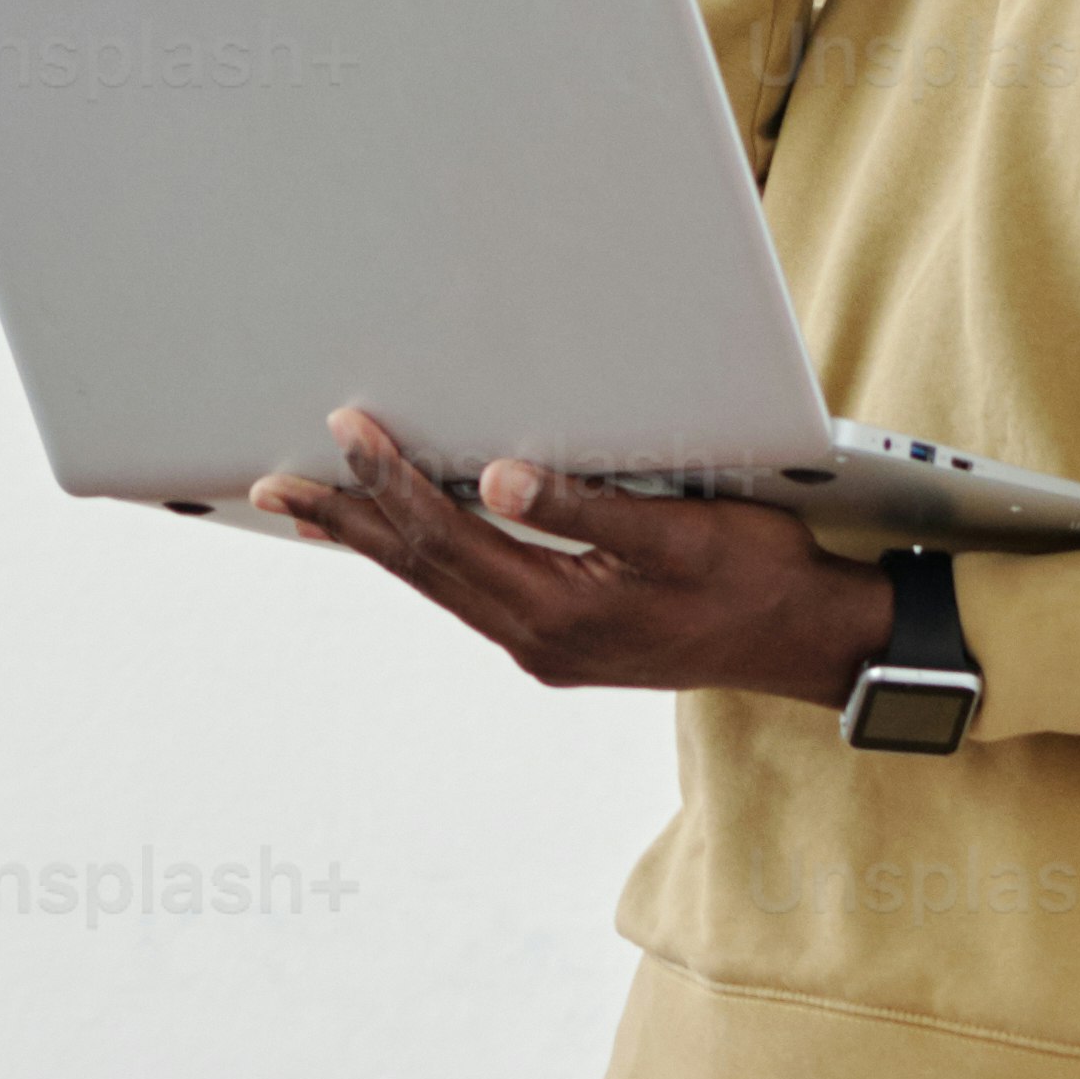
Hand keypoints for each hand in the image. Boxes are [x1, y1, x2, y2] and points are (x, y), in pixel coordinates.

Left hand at [253, 412, 882, 706]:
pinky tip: (401, 543)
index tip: (348, 430)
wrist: (805, 641)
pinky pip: (469, 595)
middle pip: (422, 570)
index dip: (392, 482)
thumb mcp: (683, 531)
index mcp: (563, 610)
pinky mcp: (561, 642)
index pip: (449, 538)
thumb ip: (589, 508)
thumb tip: (498, 479)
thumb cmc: (759, 574)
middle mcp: (540, 639)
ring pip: (440, 587)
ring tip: (311, 512)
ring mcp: (546, 648)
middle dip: (348, 522)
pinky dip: (425, 562)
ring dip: (375, 544)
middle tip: (274, 486)